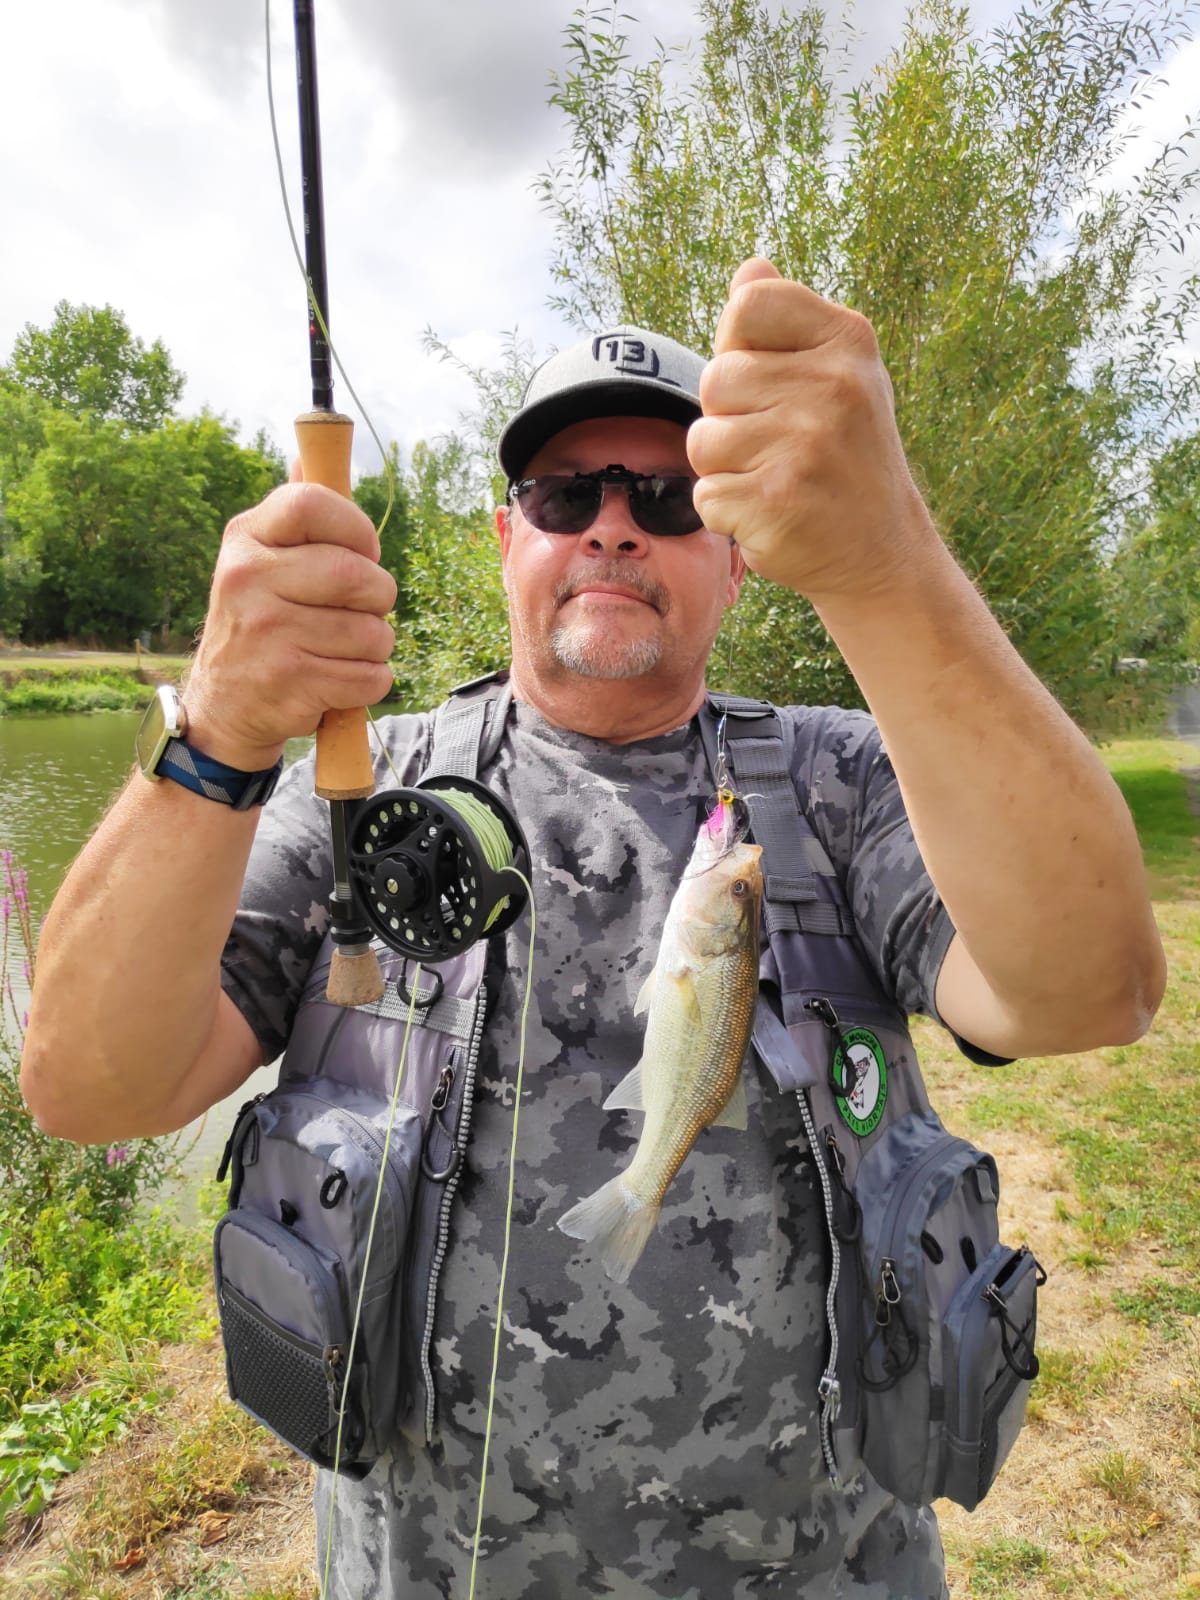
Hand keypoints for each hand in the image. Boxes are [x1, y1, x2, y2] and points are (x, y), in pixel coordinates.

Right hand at [183, 481, 397, 769]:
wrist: (225, 705)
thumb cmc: (261, 624)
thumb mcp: (261, 562)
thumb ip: (294, 517)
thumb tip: (310, 457)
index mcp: (246, 539)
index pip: (314, 503)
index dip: (356, 528)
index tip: (363, 552)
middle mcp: (249, 579)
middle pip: (358, 574)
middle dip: (378, 598)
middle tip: (361, 611)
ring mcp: (268, 632)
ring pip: (372, 632)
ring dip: (375, 646)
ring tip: (343, 650)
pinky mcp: (290, 681)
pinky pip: (370, 676)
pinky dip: (369, 682)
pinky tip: (339, 680)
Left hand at [688, 258, 934, 603]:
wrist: (883, 554)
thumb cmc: (847, 458)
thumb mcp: (837, 377)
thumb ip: (786, 324)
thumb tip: (749, 267)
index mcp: (847, 340)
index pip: (747, 304)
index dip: (739, 345)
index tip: (772, 383)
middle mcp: (832, 385)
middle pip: (715, 377)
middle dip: (730, 417)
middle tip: (779, 447)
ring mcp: (804, 444)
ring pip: (703, 440)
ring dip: (725, 469)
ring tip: (776, 481)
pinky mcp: (775, 502)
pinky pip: (706, 495)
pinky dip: (728, 514)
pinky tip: (772, 516)